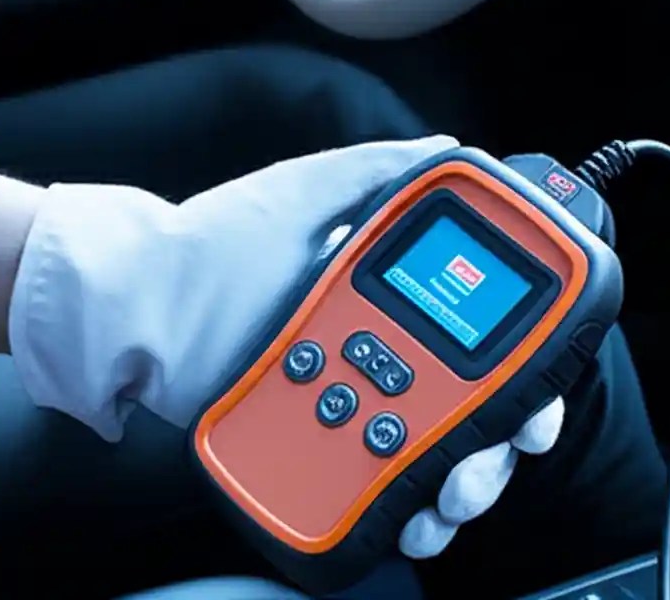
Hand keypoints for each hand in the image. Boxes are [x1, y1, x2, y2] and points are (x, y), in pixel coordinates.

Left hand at [7, 135, 564, 557]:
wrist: (138, 309)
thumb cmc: (215, 246)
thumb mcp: (303, 194)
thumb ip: (374, 173)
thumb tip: (446, 148)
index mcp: (390, 297)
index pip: (481, 339)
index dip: (521, 376)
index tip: (532, 406)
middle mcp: (382, 353)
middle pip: (470, 410)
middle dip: (495, 446)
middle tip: (485, 463)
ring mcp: (350, 406)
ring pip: (433, 457)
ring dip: (458, 488)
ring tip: (446, 502)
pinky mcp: (311, 448)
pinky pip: (372, 485)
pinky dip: (401, 510)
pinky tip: (410, 521)